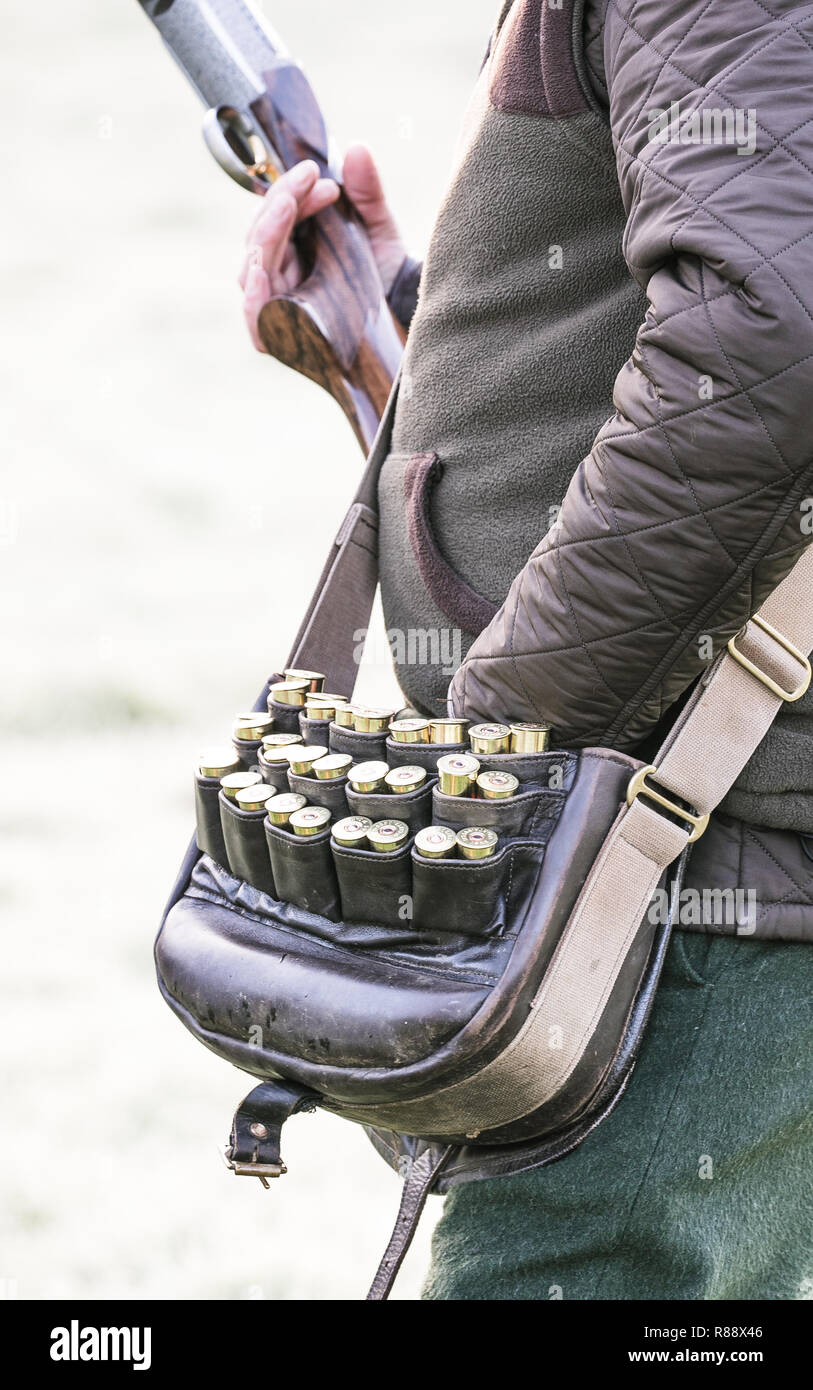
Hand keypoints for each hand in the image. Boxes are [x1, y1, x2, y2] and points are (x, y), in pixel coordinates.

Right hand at [239, 144, 405, 352]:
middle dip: (280, 204)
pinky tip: (261, 274)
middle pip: (259, 238)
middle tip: (309, 180)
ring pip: (252, 270)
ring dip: (266, 236)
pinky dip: (254, 298)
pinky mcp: (284, 336)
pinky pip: (257, 318)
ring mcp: (280, 304)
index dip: (290, 191)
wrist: (408, 318)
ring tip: (286, 208)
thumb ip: (368, 193)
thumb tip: (357, 148)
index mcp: (295, 246)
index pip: (276, 216)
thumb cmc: (390, 278)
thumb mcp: (381, 230)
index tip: (318, 174)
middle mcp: (282, 274)